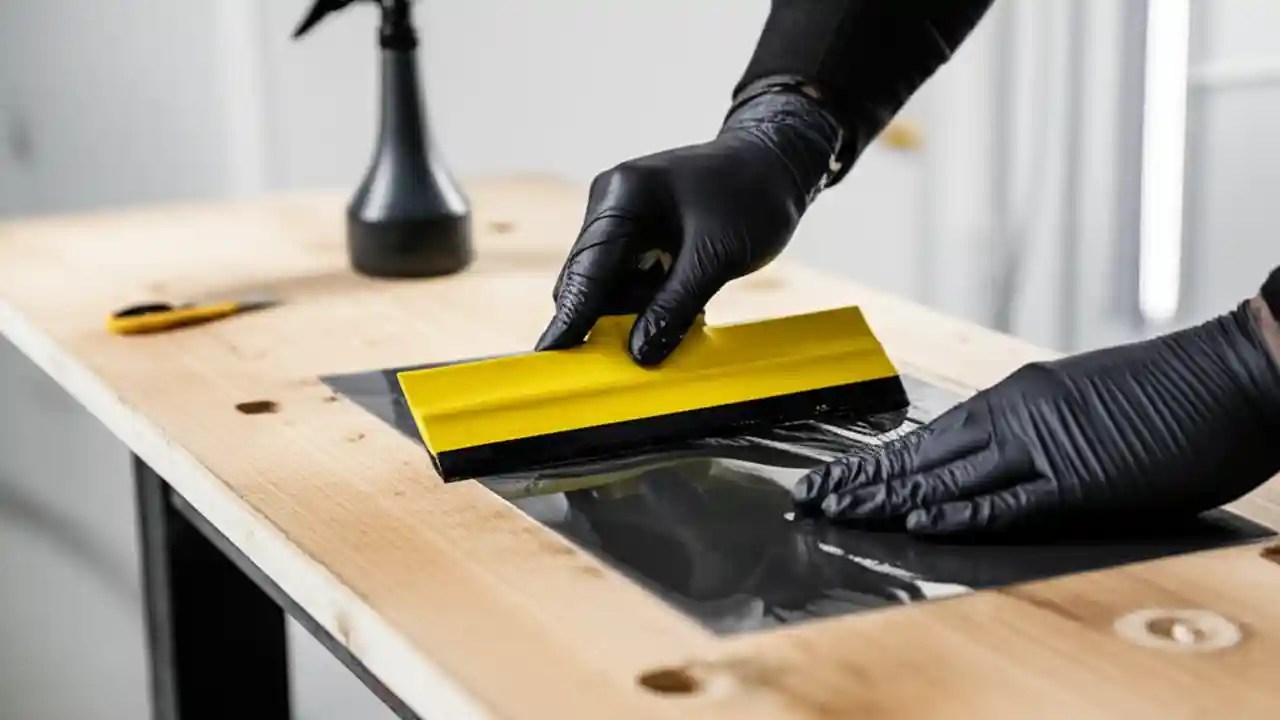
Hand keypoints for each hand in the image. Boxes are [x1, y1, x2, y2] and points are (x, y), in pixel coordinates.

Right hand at [536, 89, 840, 364]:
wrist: (778, 162)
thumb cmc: (752, 195)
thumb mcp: (717, 257)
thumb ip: (674, 306)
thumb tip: (639, 354)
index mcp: (622, 196)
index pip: (586, 269)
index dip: (570, 317)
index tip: (551, 355)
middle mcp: (611, 204)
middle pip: (588, 279)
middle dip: (609, 318)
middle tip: (635, 354)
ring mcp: (621, 218)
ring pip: (609, 285)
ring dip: (635, 312)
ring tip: (685, 311)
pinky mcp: (638, 232)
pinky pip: (629, 278)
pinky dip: (649, 301)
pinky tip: (683, 303)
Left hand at [792, 304, 1279, 534]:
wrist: (1233, 368)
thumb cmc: (1166, 389)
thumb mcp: (1083, 401)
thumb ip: (1036, 425)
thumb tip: (999, 452)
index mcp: (1015, 398)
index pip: (925, 438)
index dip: (871, 463)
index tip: (829, 479)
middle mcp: (1015, 417)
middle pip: (919, 456)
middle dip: (858, 482)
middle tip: (807, 503)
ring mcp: (1044, 447)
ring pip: (945, 477)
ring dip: (887, 499)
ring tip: (836, 515)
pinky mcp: (1079, 479)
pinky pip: (1006, 501)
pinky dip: (960, 512)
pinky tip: (917, 522)